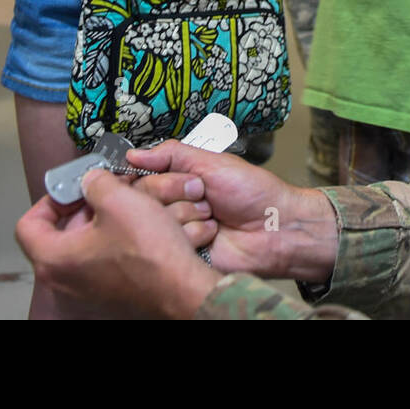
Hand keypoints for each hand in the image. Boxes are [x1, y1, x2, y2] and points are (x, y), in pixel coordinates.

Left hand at [15, 168, 218, 319]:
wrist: (181, 287)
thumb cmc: (148, 252)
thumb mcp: (119, 199)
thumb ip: (95, 182)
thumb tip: (91, 180)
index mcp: (54, 258)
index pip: (28, 225)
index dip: (48, 200)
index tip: (70, 189)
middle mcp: (65, 279)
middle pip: (57, 234)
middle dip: (81, 207)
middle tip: (102, 191)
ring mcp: (86, 288)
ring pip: (82, 245)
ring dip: (99, 221)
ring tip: (123, 205)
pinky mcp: (108, 291)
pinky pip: (100, 259)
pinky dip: (112, 239)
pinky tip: (135, 226)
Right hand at [126, 142, 337, 283]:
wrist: (276, 227)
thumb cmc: (252, 192)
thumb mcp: (213, 162)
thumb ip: (173, 154)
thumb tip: (134, 154)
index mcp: (178, 182)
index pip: (141, 178)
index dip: (152, 177)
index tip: (166, 176)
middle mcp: (173, 207)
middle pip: (144, 200)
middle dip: (175, 192)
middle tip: (202, 193)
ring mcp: (178, 232)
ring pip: (156, 222)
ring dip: (188, 215)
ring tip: (212, 215)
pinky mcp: (184, 256)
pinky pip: (171, 245)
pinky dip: (193, 235)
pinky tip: (212, 234)